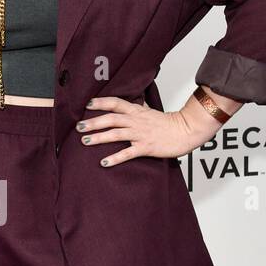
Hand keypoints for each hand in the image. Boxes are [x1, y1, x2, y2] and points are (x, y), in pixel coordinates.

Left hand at [75, 95, 205, 165]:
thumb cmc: (169, 123)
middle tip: (79, 126)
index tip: (88, 104)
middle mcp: (137, 121)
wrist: (186, 131)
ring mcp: (141, 134)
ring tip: (85, 141)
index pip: (116, 103)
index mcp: (137, 111)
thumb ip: (137, 108)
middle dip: (94, 122)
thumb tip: (126, 105)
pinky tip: (103, 162)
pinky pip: (127, 153)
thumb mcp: (150, 112)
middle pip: (111, 119)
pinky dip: (114, 158)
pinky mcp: (146, 148)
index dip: (102, 103)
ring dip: (99, 137)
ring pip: (116, 134)